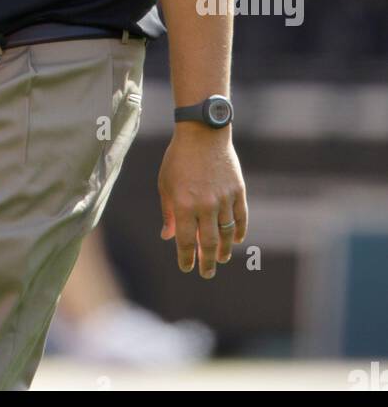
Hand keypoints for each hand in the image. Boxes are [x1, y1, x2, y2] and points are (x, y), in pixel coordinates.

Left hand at [157, 126, 246, 277]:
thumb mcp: (165, 184)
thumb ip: (168, 212)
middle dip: (207, 261)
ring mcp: (224, 199)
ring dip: (224, 250)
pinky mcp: (238, 191)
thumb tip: (168, 236)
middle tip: (207, 273)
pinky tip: (235, 240)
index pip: (185, 241)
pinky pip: (241, 218)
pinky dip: (239, 231)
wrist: (203, 133)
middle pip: (208, 243)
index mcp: (184, 204)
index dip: (186, 258)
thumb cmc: (179, 158)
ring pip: (226, 234)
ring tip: (220, 259)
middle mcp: (205, 205)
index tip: (187, 267)